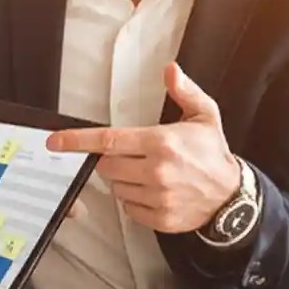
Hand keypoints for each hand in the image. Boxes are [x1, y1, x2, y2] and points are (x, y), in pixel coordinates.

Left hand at [46, 62, 238, 233]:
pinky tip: (152, 191)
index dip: (78, 140)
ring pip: (116, 188)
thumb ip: (184, 91)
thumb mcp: (204, 116)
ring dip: (123, 180)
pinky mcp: (160, 219)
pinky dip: (134, 200)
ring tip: (147, 173)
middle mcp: (157, 171)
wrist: (233, 197)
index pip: (108, 140)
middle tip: (131, 155)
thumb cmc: (213, 153)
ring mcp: (158, 197)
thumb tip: (170, 70)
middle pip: (106, 165)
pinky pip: (128, 209)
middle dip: (111, 159)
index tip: (56, 141)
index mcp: (161, 143)